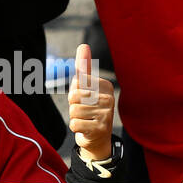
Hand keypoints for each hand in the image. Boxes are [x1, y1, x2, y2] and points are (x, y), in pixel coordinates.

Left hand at [68, 43, 114, 161]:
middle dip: (73, 105)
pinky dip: (75, 127)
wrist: (97, 137)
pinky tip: (85, 128)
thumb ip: (83, 67)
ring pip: (73, 111)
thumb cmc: (89, 107)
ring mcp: (106, 114)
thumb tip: (83, 45)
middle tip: (83, 110)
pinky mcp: (100, 128)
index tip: (84, 98)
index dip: (74, 92)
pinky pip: (75, 124)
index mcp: (105, 85)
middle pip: (74, 96)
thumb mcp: (85, 87)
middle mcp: (109, 98)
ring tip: (85, 119)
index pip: (77, 82)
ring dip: (74, 117)